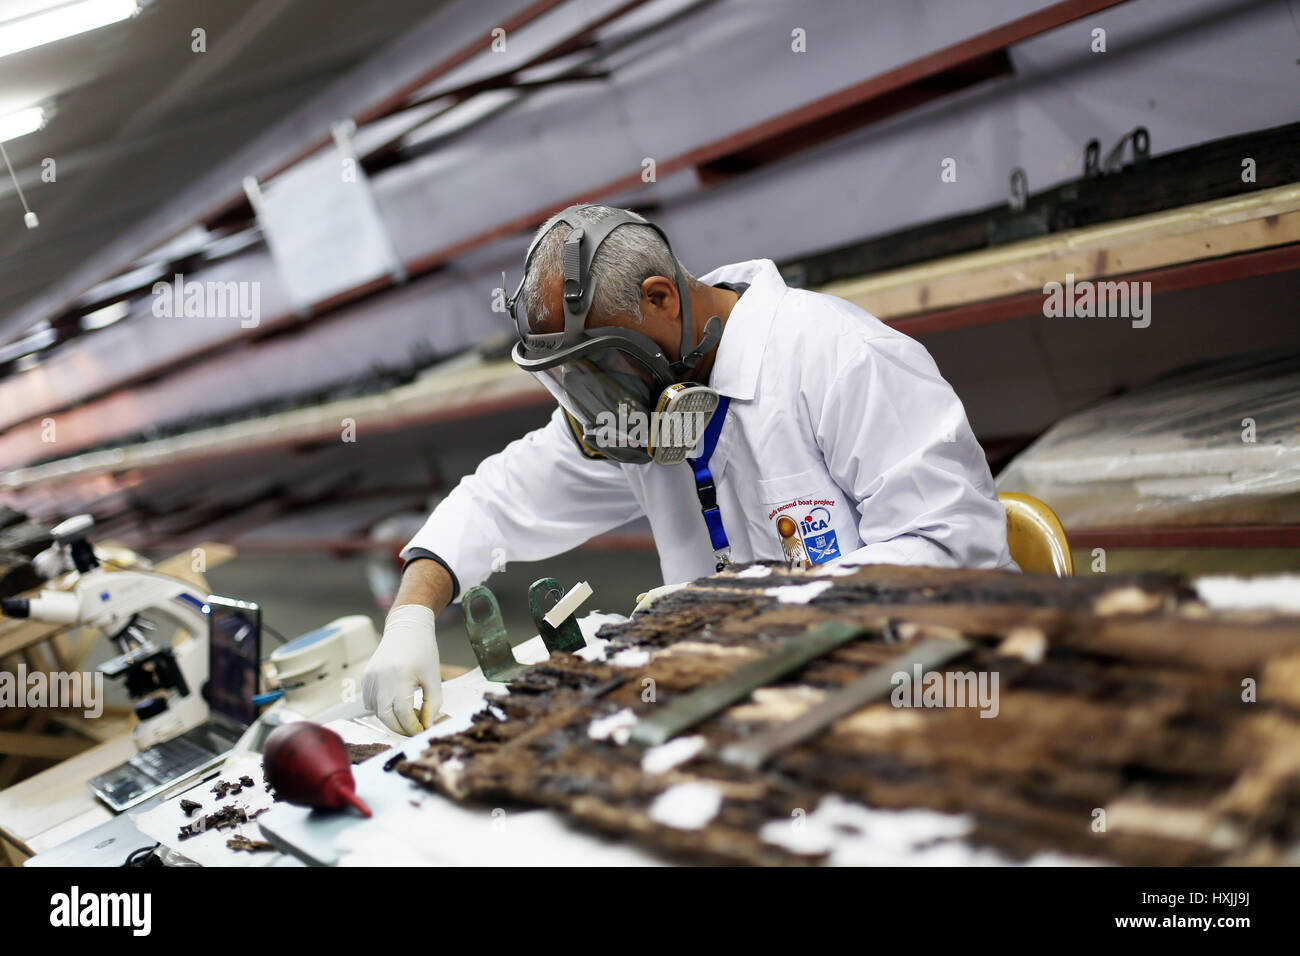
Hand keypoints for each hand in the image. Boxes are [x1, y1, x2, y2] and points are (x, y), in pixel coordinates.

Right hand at [362, 604, 442, 735]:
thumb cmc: (424, 652)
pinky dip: (381, 708)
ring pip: (376, 711)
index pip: (403, 715)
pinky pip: (369, 701)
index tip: (422, 731)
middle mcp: (381, 679)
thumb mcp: (434, 678)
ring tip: (408, 714)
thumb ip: (432, 704)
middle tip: (414, 729)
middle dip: (400, 728)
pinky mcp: (366, 677)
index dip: (413, 727)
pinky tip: (395, 703)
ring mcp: (370, 678)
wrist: (407, 628)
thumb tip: (426, 726)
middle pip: (386, 717)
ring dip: (391, 719)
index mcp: (400, 678)